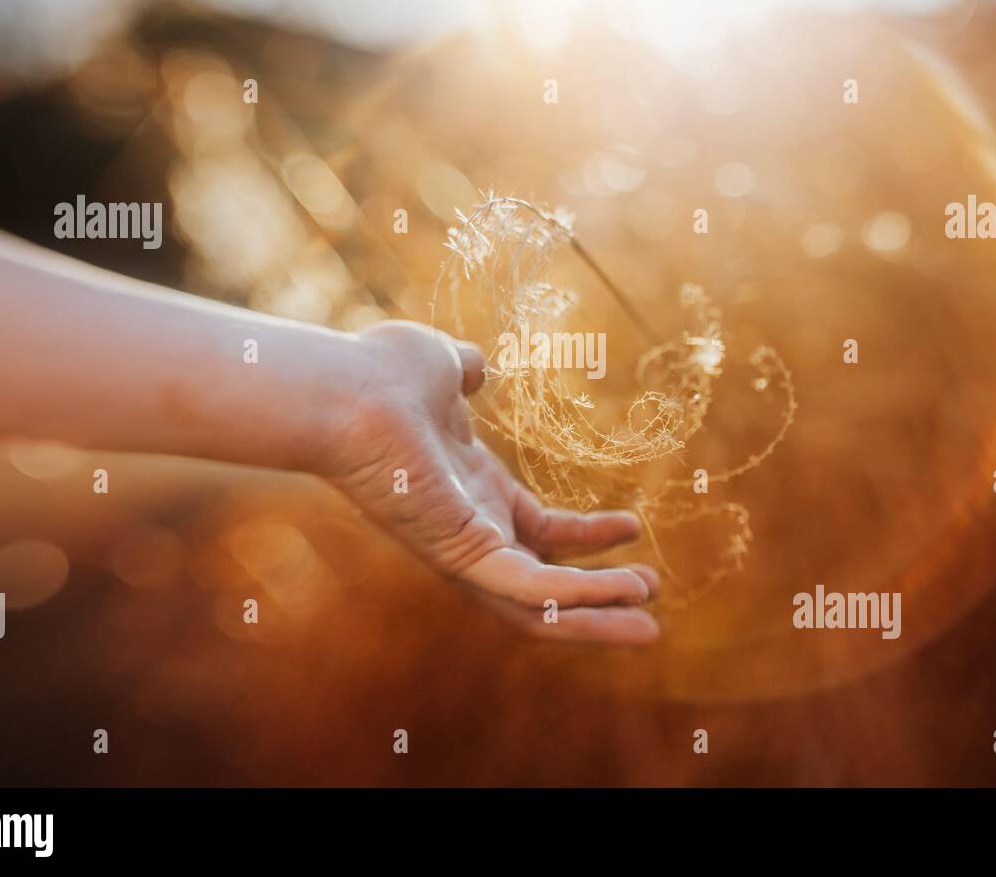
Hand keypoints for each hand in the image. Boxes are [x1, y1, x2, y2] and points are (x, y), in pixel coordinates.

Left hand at [328, 321, 659, 643]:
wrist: (345, 389)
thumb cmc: (381, 375)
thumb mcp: (439, 366)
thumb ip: (463, 371)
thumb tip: (474, 369)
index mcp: (469, 492)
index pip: (538, 529)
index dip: (587, 534)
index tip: (633, 525)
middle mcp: (468, 528)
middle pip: (543, 584)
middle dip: (598, 598)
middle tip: (649, 601)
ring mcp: (463, 547)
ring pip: (538, 607)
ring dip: (596, 620)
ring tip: (650, 629)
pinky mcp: (462, 553)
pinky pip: (531, 590)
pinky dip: (580, 598)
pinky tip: (627, 595)